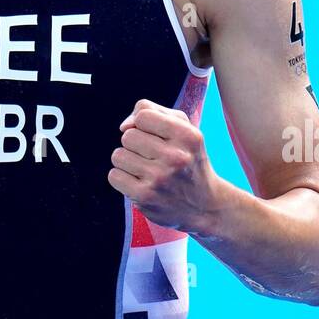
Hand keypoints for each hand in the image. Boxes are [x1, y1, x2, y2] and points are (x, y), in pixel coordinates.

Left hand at [108, 98, 220, 232]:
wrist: (204, 206)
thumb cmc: (187, 159)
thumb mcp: (183, 128)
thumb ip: (153, 112)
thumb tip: (123, 126)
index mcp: (187, 136)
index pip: (143, 115)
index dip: (142, 124)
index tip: (153, 136)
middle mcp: (176, 157)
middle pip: (128, 135)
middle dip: (135, 144)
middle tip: (152, 156)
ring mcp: (160, 178)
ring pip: (118, 155)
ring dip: (127, 161)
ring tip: (146, 170)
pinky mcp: (145, 197)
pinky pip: (114, 176)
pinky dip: (122, 178)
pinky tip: (139, 183)